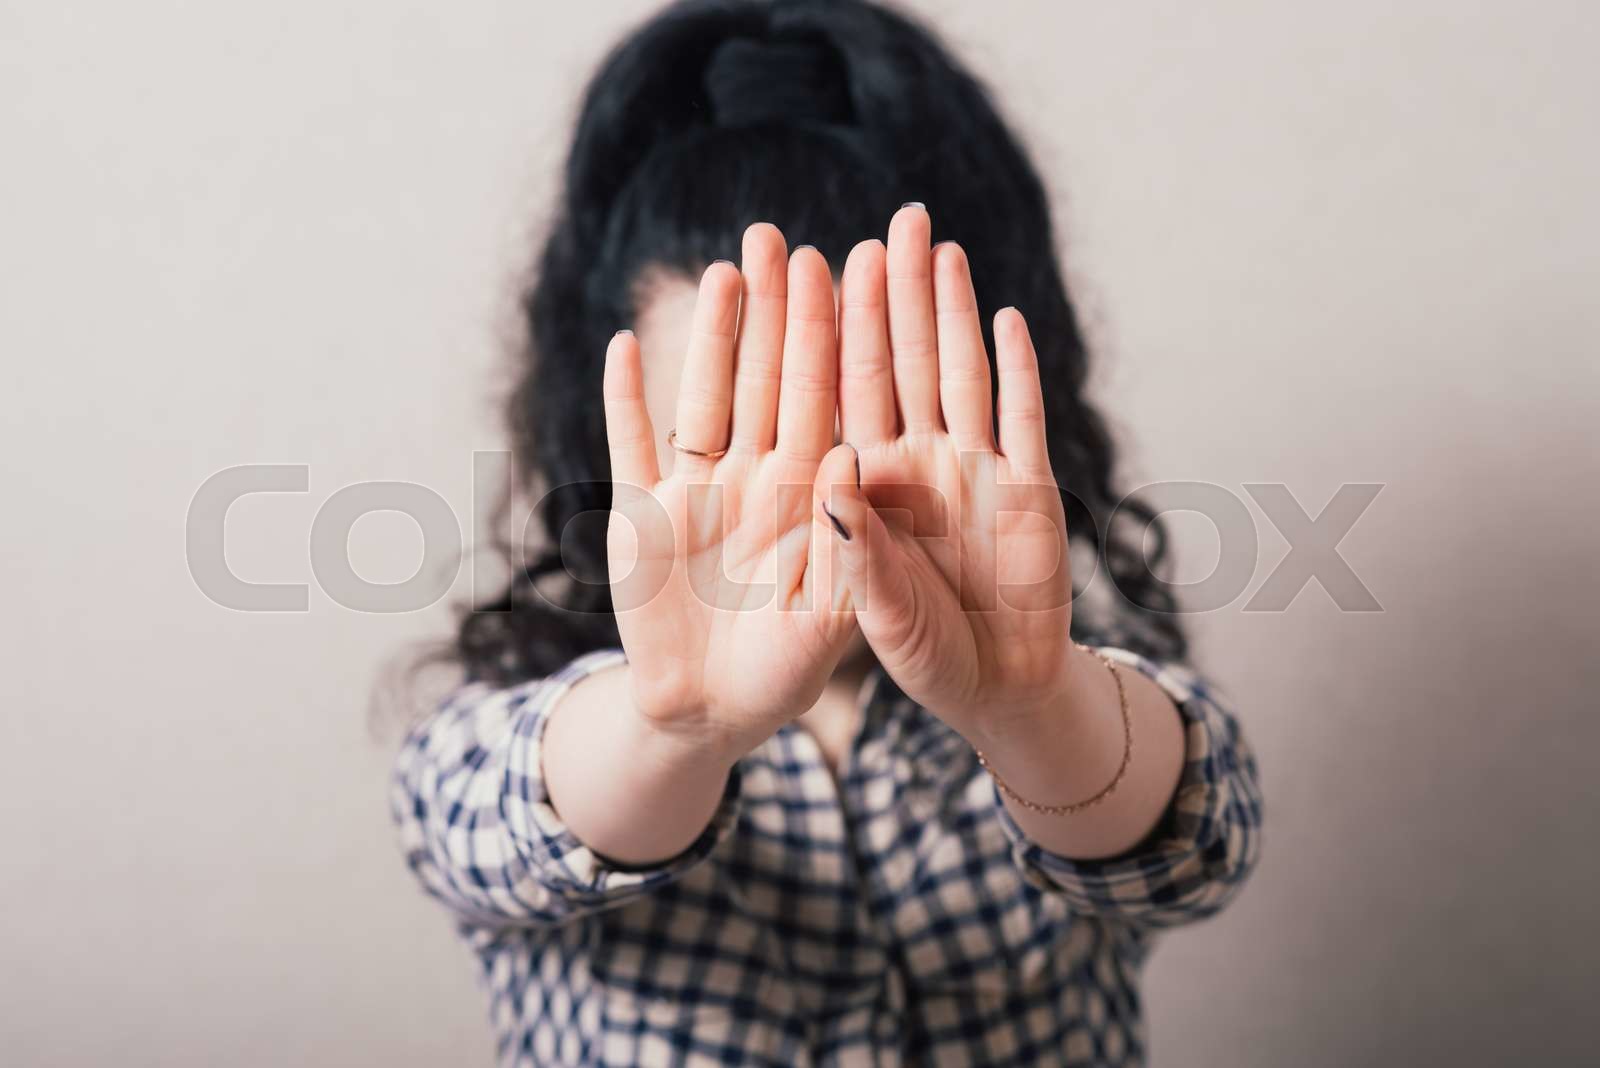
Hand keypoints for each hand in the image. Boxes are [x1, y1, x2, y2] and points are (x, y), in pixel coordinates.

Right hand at [602, 224, 858, 762]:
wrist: (708, 712)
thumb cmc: (784, 672)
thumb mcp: (829, 619)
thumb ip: (844, 546)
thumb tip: (849, 457)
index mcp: (807, 496)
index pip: (820, 399)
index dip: (826, 337)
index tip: (838, 269)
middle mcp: (755, 478)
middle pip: (765, 379)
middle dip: (773, 311)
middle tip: (777, 236)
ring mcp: (696, 490)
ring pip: (704, 395)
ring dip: (710, 337)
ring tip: (721, 272)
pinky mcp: (641, 513)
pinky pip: (630, 444)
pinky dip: (625, 400)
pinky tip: (626, 344)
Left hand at [819, 205, 1079, 735]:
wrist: (998, 687)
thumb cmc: (920, 651)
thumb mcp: (873, 610)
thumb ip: (853, 548)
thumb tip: (831, 477)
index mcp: (865, 484)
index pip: (845, 391)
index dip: (834, 327)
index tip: (819, 262)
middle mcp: (917, 463)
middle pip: (901, 361)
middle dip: (894, 293)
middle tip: (891, 222)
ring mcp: (975, 469)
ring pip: (958, 372)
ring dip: (950, 312)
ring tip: (940, 247)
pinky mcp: (1028, 488)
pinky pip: (1021, 417)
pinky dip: (1018, 369)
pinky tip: (1006, 316)